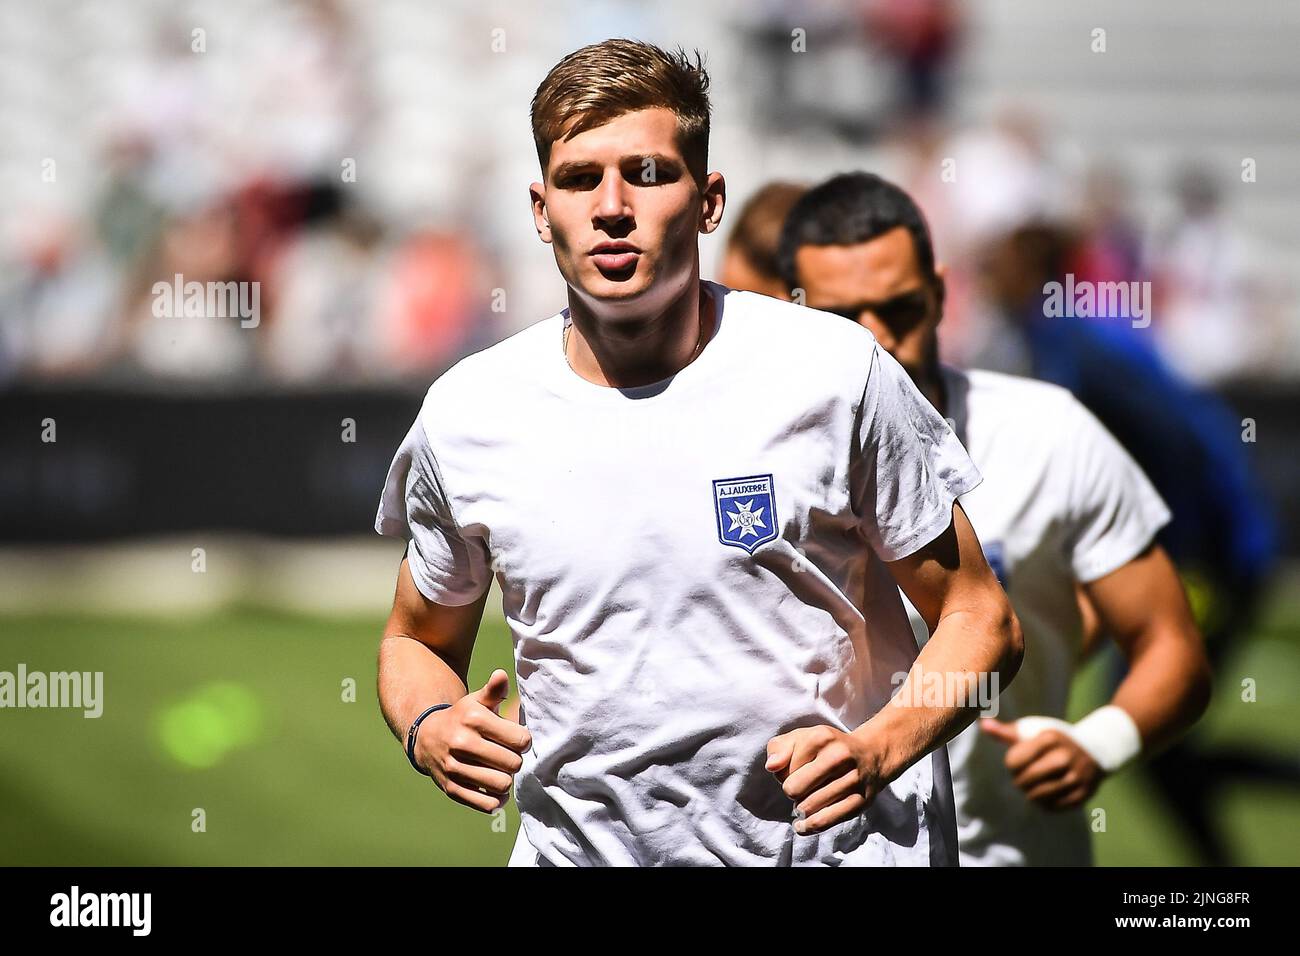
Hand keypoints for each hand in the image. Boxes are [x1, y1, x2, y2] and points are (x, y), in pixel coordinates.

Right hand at [415, 669, 531, 812]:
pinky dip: (496, 800)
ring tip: (501, 772)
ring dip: (506, 780)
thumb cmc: (462, 718)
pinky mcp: (451, 788)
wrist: (426, 736)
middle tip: (508, 756)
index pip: (521, 740)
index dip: (524, 741)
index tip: (517, 739)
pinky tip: (495, 790)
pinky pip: (486, 804)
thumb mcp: (476, 701)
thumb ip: (494, 690)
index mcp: (473, 719)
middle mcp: (462, 742)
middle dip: (515, 761)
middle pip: (513, 763)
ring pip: (501, 784)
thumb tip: (501, 675)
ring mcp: (455, 767)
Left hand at [765, 725, 883, 835]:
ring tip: (805, 801)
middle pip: (793, 789)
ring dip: (800, 808)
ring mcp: (851, 780)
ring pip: (807, 807)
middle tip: (799, 788)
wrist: (872, 755)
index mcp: (821, 737)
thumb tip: (772, 767)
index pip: (783, 769)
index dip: (782, 775)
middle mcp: (838, 757)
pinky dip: (809, 826)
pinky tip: (802, 825)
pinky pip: (825, 821)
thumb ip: (779, 748)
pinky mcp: (859, 801)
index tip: (794, 771)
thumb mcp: (801, 738)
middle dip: (791, 792)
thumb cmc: (828, 748)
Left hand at [981, 718, 1103, 810]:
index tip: (1015, 763)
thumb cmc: (1054, 740)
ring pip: (1040, 795)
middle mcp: (1066, 756)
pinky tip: (1044, 796)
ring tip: (1031, 788)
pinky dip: (1045, 804)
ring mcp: (1077, 775)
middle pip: (1027, 779)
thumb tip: (983, 725)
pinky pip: (1055, 806)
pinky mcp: (1084, 793)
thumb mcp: (1033, 731)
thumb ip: (1007, 732)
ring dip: (1030, 794)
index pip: (1015, 760)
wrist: (1097, 749)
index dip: (1011, 765)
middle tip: (1021, 779)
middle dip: (1019, 781)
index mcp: (1050, 738)